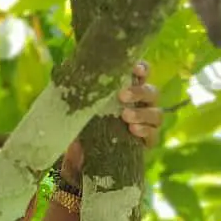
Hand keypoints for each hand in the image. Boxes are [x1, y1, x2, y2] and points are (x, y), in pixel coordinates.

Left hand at [61, 62, 162, 184]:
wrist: (86, 152)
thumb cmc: (85, 120)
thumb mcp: (82, 104)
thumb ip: (82, 89)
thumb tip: (64, 70)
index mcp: (129, 88)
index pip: (142, 73)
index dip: (142, 68)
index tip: (135, 69)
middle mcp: (142, 103)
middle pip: (152, 92)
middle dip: (139, 92)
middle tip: (121, 96)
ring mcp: (147, 122)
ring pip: (156, 113)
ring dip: (141, 113)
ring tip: (125, 116)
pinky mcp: (148, 140)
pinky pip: (154, 134)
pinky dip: (145, 131)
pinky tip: (132, 130)